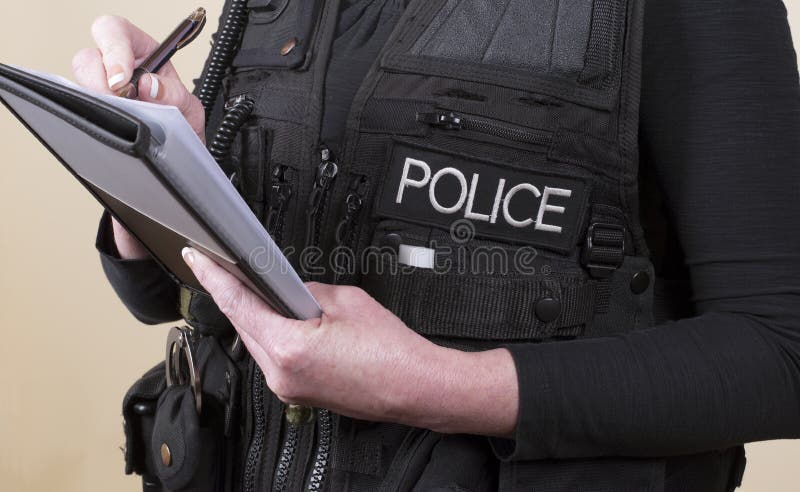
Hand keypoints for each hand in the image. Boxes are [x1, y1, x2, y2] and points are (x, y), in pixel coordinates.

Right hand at [72, 15, 204, 137]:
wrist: (179, 147)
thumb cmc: (181, 117)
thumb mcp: (188, 106)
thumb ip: (174, 94)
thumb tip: (148, 84)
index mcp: (140, 50)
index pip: (114, 30)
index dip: (113, 50)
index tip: (122, 79)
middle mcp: (115, 64)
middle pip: (86, 59)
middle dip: (99, 83)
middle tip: (119, 103)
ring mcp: (100, 86)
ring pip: (79, 85)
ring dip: (99, 102)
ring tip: (124, 117)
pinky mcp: (93, 107)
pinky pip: (80, 108)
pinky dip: (95, 116)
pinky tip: (114, 126)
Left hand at [182, 247, 519, 436]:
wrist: (415, 387)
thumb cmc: (391, 350)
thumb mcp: (346, 300)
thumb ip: (306, 291)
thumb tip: (289, 289)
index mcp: (288, 347)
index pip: (238, 305)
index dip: (214, 278)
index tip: (198, 261)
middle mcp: (280, 374)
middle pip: (243, 325)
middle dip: (238, 296)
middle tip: (231, 269)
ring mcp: (288, 388)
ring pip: (256, 343)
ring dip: (258, 317)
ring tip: (266, 294)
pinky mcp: (298, 394)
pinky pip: (273, 358)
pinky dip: (275, 337)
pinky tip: (287, 322)